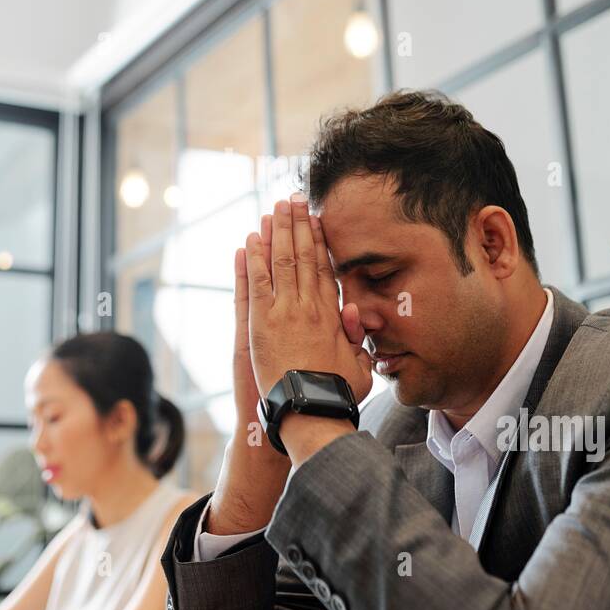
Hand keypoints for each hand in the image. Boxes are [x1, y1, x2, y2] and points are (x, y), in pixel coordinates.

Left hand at [245, 194, 373, 402]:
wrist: (310, 410)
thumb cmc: (335, 394)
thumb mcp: (358, 366)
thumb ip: (355, 337)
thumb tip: (352, 311)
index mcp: (331, 315)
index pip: (323, 268)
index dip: (319, 241)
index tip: (315, 220)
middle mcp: (308, 307)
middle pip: (302, 256)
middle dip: (298, 225)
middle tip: (294, 200)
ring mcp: (284, 312)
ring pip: (281, 262)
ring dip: (277, 232)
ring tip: (274, 208)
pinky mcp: (261, 323)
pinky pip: (257, 282)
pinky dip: (254, 259)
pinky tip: (251, 238)